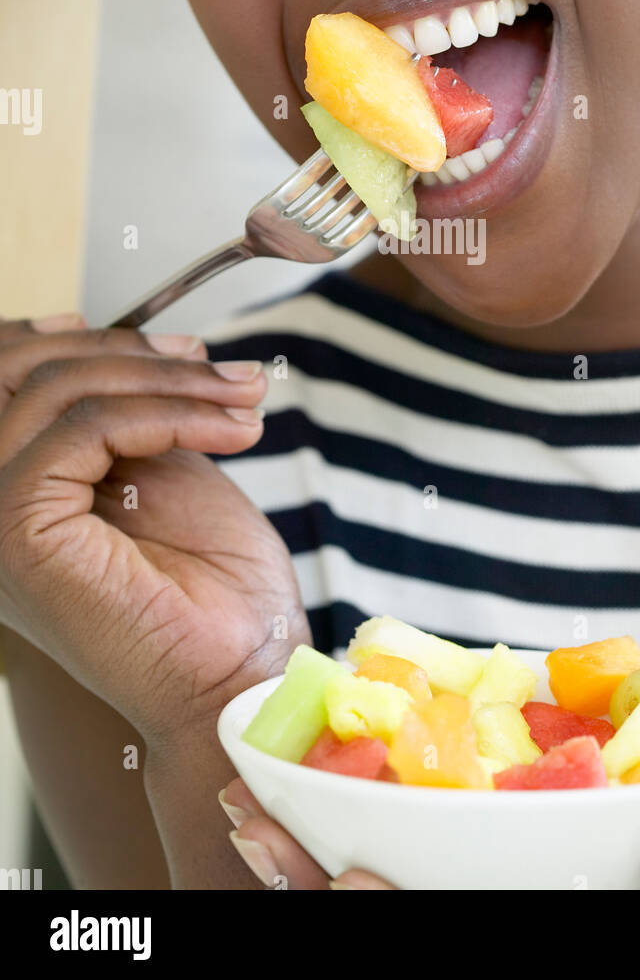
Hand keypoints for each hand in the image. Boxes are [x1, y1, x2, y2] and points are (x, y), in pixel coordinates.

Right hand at [0, 312, 307, 744]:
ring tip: (244, 399)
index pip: (6, 379)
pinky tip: (233, 430)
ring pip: (58, 390)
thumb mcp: (161, 471)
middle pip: (22, 371)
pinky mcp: (17, 531)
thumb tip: (126, 346)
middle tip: (218, 365)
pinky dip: (170, 412)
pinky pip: (85, 427)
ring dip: (168, 380)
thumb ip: (125, 414)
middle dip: (132, 349)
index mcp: (13, 490)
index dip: (70, 339)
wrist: (238, 673)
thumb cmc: (209, 591)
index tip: (172, 340)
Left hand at [220, 776, 639, 891]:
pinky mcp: (538, 824)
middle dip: (321, 882)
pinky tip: (335, 753)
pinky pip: (451, 814)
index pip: (470, 935)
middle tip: (248, 828)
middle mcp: (539, 904)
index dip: (400, 917)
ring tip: (253, 799)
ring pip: (412, 871)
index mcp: (583, 931)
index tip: (343, 875)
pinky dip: (385, 786)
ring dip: (323, 843)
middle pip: (415, 911)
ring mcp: (529, 872)